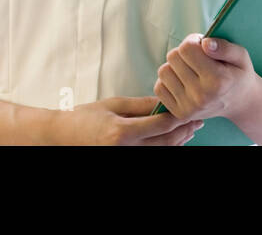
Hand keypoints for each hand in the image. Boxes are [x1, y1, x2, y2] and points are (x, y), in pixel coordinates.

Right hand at [57, 95, 202, 145]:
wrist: (63, 137)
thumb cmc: (85, 117)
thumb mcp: (113, 104)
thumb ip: (140, 105)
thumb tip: (164, 101)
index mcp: (122, 132)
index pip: (160, 125)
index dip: (179, 116)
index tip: (191, 107)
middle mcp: (126, 150)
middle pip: (166, 142)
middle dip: (184, 131)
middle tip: (198, 120)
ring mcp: (126, 158)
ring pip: (162, 152)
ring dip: (179, 141)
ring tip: (190, 129)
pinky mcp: (125, 160)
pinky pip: (151, 156)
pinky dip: (165, 148)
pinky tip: (173, 140)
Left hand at [154, 33, 261, 122]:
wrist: (240, 103)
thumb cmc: (238, 75)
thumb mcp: (241, 56)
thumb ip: (225, 47)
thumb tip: (205, 43)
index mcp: (218, 80)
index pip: (186, 48)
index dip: (193, 41)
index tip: (203, 46)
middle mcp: (201, 96)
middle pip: (173, 57)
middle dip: (184, 53)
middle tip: (198, 59)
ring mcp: (189, 107)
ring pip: (164, 71)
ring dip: (175, 67)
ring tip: (190, 70)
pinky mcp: (179, 114)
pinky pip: (159, 88)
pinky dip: (168, 81)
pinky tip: (183, 82)